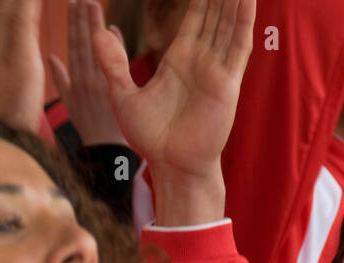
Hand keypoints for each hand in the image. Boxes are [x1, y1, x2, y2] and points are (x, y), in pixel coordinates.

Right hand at [47, 0, 127, 145]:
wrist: (105, 152)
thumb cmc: (88, 127)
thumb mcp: (69, 104)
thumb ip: (61, 79)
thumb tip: (51, 57)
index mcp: (73, 80)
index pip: (73, 45)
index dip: (73, 24)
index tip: (73, 3)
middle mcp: (85, 80)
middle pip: (83, 43)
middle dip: (82, 18)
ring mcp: (99, 85)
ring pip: (95, 50)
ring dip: (94, 26)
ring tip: (92, 3)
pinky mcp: (113, 92)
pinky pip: (114, 66)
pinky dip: (115, 48)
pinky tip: (114, 30)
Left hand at [92, 0, 253, 224]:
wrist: (172, 165)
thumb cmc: (151, 139)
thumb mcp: (123, 96)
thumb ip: (113, 64)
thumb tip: (96, 34)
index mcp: (178, 61)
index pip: (192, 20)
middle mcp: (201, 62)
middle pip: (214, 17)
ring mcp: (216, 71)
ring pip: (228, 25)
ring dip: (233, 2)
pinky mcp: (227, 83)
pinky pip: (238, 47)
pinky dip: (244, 22)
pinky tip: (247, 0)